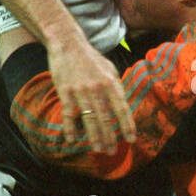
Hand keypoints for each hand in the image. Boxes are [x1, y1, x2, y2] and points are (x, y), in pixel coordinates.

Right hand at [48, 37, 136, 153]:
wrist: (68, 43)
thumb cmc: (90, 58)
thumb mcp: (109, 69)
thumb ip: (116, 86)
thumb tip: (122, 104)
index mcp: (111, 83)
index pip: (122, 108)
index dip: (127, 126)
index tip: (130, 140)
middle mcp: (98, 88)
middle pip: (106, 118)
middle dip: (110, 137)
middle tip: (112, 152)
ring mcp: (81, 90)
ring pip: (89, 118)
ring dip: (94, 137)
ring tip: (98, 150)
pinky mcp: (65, 90)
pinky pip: (68, 113)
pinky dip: (70, 128)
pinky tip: (71, 140)